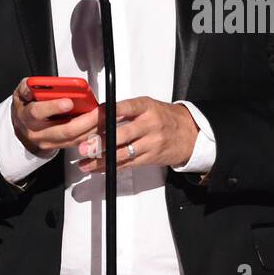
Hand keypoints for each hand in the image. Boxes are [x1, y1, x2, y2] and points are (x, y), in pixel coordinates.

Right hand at [11, 79, 99, 156]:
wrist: (21, 130)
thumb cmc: (25, 109)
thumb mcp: (21, 94)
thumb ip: (28, 87)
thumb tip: (37, 84)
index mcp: (28, 117)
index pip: (38, 112)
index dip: (54, 107)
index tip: (68, 101)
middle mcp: (39, 133)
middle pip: (65, 129)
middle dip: (85, 119)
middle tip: (99, 110)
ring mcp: (51, 142)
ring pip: (76, 138)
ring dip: (93, 127)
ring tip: (105, 115)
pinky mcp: (61, 146)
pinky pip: (80, 141)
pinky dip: (93, 132)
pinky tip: (102, 124)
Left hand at [76, 97, 198, 173]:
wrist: (190, 134)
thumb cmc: (165, 118)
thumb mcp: (149, 106)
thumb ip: (127, 109)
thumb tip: (100, 115)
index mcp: (147, 107)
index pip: (126, 107)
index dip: (109, 112)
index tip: (92, 117)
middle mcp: (150, 124)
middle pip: (122, 135)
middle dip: (100, 142)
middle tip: (84, 146)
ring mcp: (151, 143)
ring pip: (123, 153)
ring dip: (101, 160)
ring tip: (84, 162)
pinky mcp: (150, 158)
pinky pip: (128, 164)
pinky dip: (111, 167)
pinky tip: (98, 168)